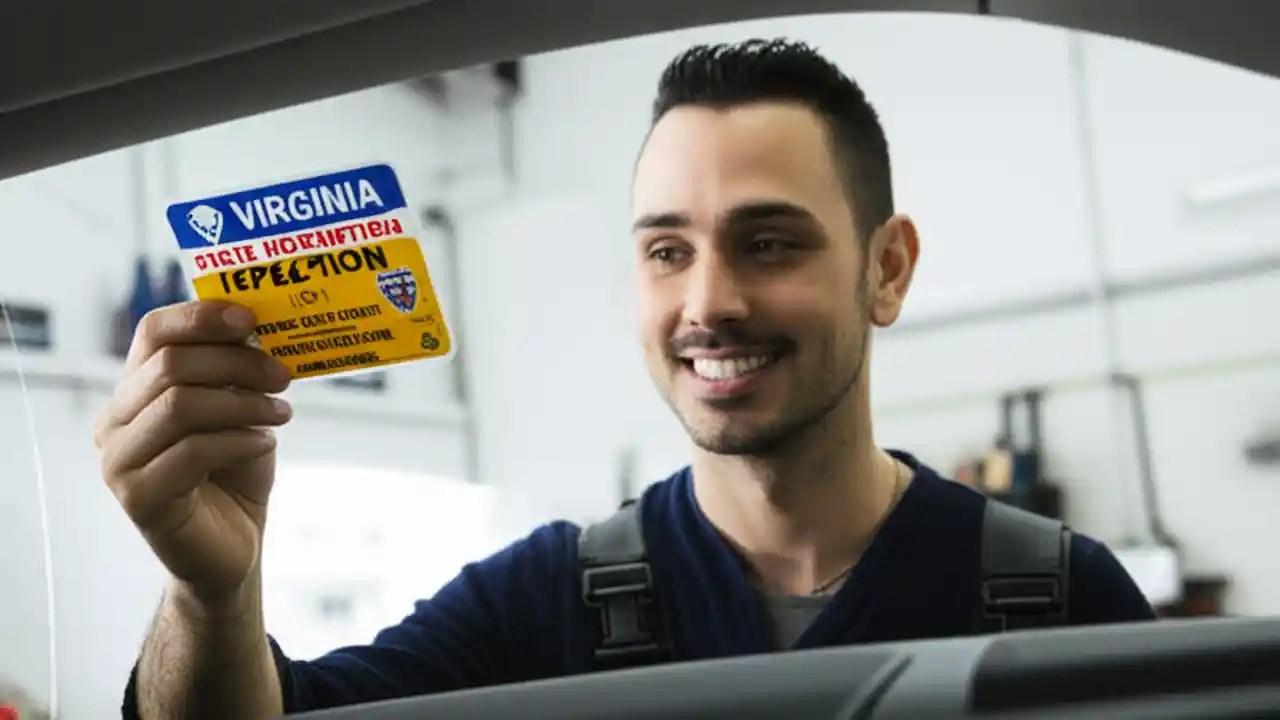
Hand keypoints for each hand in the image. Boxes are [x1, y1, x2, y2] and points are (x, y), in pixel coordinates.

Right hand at [94, 301, 292, 602]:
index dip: (201, 317)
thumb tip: (257, 326)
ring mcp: (118, 461)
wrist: (232, 547)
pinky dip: (239, 440)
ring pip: (180, 405)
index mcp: (134, 391)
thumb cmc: (234, 473)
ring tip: (283, 412)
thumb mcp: (240, 411)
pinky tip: (265, 443)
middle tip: (284, 374)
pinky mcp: (137, 497)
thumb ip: (238, 372)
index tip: (252, 319)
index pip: (153, 332)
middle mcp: (114, 422)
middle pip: (170, 365)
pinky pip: (192, 452)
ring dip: (243, 403)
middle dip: (236, 363)